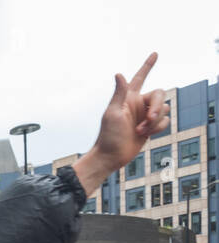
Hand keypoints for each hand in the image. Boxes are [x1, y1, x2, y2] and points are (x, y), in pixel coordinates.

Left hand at [75, 53, 170, 193]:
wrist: (111, 156)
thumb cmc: (108, 135)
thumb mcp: (113, 113)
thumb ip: (119, 94)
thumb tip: (119, 74)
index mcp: (128, 97)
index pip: (139, 77)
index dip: (147, 66)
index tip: (155, 54)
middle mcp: (138, 104)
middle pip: (160, 94)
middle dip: (157, 107)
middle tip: (148, 119)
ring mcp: (145, 116)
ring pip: (165, 109)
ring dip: (155, 121)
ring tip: (140, 130)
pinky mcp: (150, 127)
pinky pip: (165, 121)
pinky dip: (157, 128)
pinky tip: (145, 134)